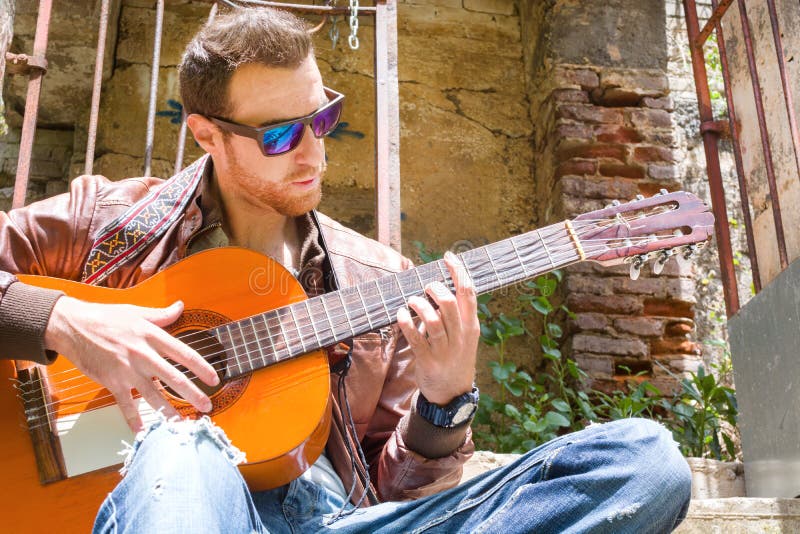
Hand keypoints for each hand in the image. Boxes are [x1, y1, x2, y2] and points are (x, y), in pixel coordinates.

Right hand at [44, 297, 218, 431]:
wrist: (72, 326)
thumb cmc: (106, 317)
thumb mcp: (137, 312)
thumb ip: (161, 315)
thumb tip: (180, 306)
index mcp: (153, 336)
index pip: (184, 354)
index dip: (202, 368)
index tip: (215, 380)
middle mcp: (143, 354)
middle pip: (173, 377)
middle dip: (193, 394)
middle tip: (207, 407)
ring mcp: (127, 370)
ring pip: (153, 395)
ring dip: (169, 412)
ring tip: (182, 425)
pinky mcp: (111, 381)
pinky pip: (126, 404)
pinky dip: (135, 419)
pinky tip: (143, 432)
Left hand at [397, 251, 479, 404]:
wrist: (453, 394)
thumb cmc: (456, 357)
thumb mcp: (465, 336)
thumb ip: (456, 315)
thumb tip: (438, 287)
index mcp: (471, 326)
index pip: (468, 293)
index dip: (458, 272)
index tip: (448, 257)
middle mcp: (461, 337)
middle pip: (450, 304)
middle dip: (435, 289)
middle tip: (426, 286)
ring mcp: (445, 350)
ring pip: (433, 321)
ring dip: (419, 305)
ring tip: (412, 300)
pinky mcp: (428, 361)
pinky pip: (416, 339)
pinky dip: (405, 324)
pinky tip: (400, 314)